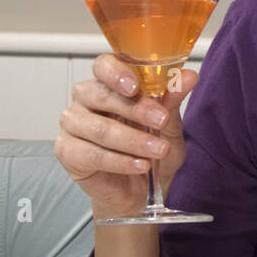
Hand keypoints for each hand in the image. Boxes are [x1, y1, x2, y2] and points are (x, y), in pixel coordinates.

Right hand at [54, 54, 198, 216]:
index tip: (136, 86)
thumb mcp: (169, 126)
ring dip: (133, 140)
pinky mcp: (67, 152)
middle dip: (135, 109)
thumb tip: (189, 77)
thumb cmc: (152, 151)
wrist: (142, 190)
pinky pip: (92, 154)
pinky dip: (120, 161)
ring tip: (158, 150)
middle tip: (161, 120)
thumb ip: (172, 100)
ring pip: (99, 129)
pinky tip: (140, 165)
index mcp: (109, 84)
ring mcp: (73, 125)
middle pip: (100, 95)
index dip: (117, 73)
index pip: (103, 66)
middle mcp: (86, 100)